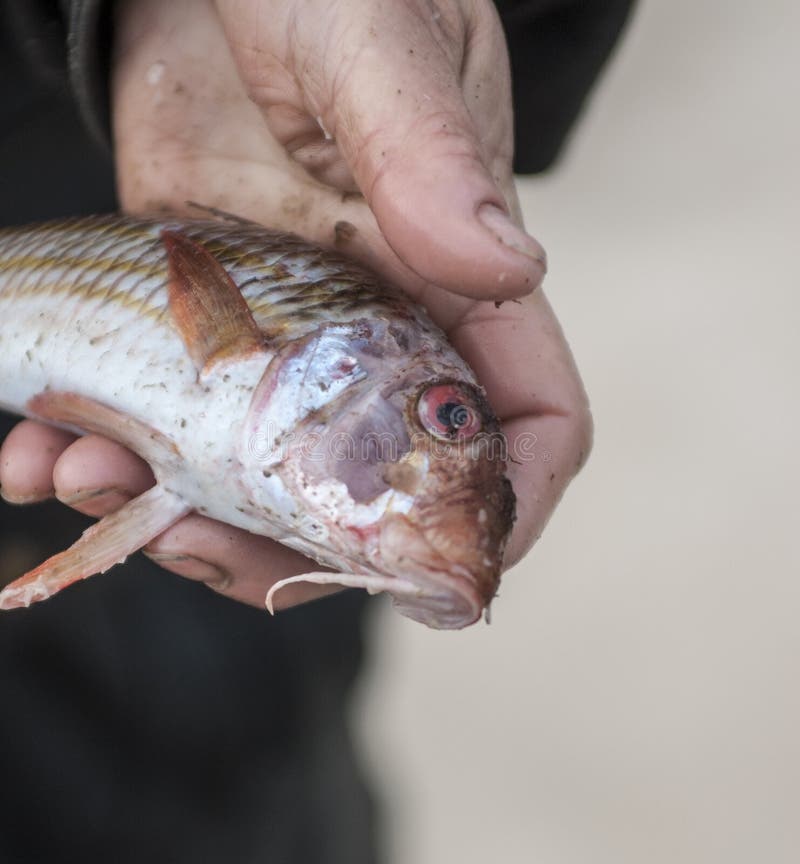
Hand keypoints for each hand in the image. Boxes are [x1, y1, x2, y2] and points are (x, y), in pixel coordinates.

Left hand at [0, 0, 590, 610]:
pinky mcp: (203, 340)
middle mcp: (385, 338)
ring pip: (264, 489)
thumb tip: (500, 264)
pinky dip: (105, 464)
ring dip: (175, 518)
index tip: (431, 569)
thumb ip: (430, 154)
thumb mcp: (378, 49)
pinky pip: (171, 434)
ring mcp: (291, 351)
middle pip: (377, 497)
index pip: (528, 421)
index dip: (503, 506)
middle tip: (191, 544)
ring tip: (77, 477)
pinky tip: (39, 449)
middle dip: (294, 551)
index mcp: (459, 285)